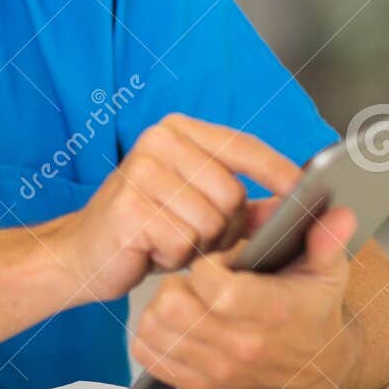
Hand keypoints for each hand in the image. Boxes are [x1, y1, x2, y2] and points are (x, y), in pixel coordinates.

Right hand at [40, 114, 300, 303]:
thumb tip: (300, 202)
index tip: (307, 193)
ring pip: (211, 222)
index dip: (279, 172)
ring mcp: (141, 171)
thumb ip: (246, 202)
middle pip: (232, 194)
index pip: (244, 146)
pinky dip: (173, 257)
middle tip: (193, 235)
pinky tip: (151, 250)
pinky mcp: (130, 206)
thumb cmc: (146, 227)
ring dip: (198, 246)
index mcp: (178, 130)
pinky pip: (184, 243)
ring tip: (169, 240)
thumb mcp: (198, 206)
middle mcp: (159, 141)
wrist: (82, 254)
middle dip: (224, 229)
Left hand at [128, 204, 360, 388]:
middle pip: (173, 305)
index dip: (207, 264)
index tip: (219, 262)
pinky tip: (176, 324)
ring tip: (187, 300)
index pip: (212, 284)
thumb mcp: (326, 273)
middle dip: (179, 282)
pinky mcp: (201, 387)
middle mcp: (242, 347)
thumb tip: (339, 214)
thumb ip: (327, 240)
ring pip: (156, 329)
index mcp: (271, 313)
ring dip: (163, 307)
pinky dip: (154, 337)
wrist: (319, 372)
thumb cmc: (314, 316)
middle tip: (196, 281)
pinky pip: (150, 356)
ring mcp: (218, 371)